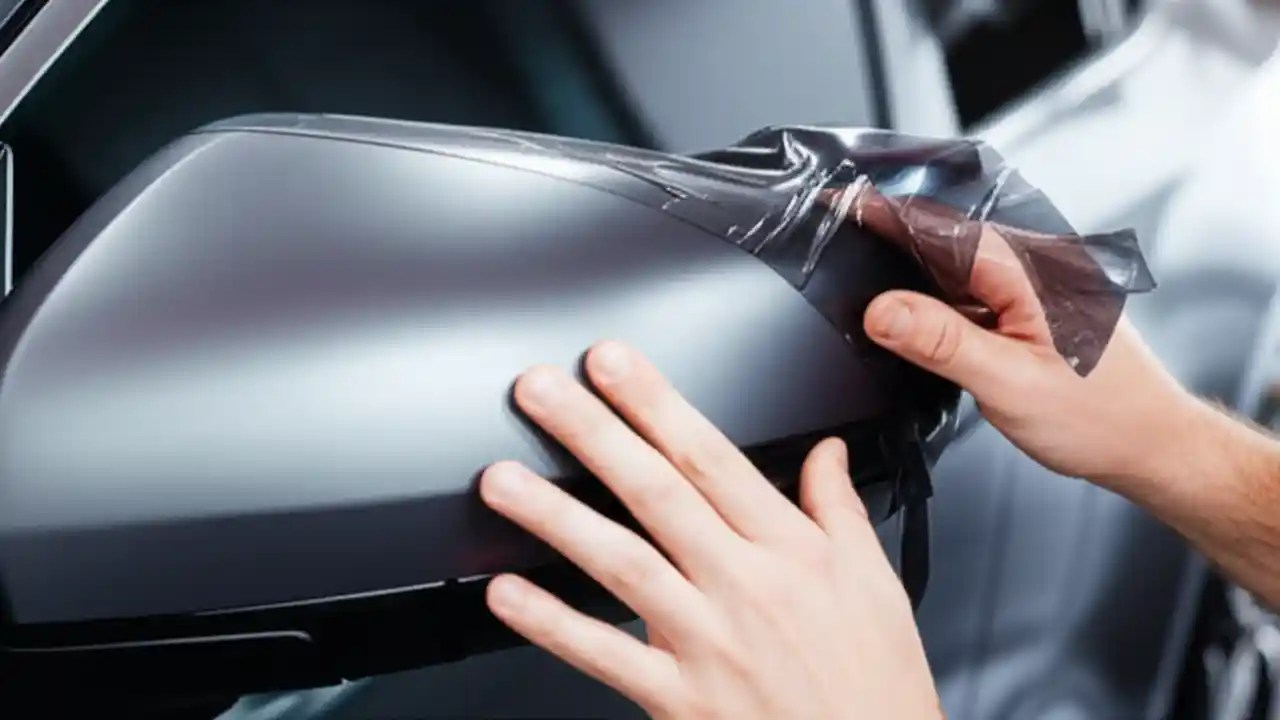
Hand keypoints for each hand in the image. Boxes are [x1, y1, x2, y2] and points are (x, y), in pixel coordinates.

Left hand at [479, 341, 941, 719]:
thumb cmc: (873, 685)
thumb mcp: (876, 584)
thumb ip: (840, 509)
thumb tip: (827, 453)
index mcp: (789, 551)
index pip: (710, 458)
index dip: (655, 404)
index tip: (613, 365)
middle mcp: (742, 585)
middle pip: (655, 493)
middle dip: (593, 434)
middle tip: (540, 391)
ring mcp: (707, 641)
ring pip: (621, 563)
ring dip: (556, 517)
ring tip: (503, 480)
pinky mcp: (680, 699)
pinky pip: (605, 656)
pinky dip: (553, 624)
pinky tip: (508, 593)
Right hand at [861, 221, 1199, 488]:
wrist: (1152, 445)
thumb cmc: (1102, 418)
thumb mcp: (1007, 383)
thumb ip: (940, 342)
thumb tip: (881, 310)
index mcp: (1029, 271)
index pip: (939, 229)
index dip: (882, 213)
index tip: (838, 203)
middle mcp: (1033, 269)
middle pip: (942, 241)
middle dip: (888, 235)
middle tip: (838, 236)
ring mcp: (1031, 289)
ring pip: (953, 269)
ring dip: (909, 272)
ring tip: (865, 278)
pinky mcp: (1029, 311)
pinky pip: (969, 293)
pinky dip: (933, 300)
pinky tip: (913, 321)